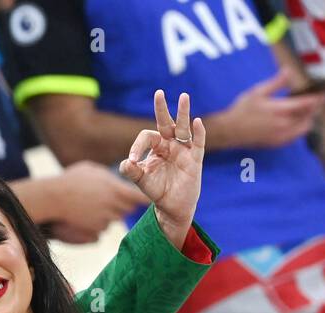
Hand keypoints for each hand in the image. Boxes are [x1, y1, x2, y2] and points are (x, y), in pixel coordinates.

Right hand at [49, 160, 143, 240]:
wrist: (54, 198)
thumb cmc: (71, 180)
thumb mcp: (92, 170)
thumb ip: (109, 176)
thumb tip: (117, 179)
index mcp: (115, 188)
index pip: (138, 197)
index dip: (143, 199)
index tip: (147, 201)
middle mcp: (113, 204)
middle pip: (128, 209)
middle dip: (123, 205)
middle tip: (110, 199)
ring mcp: (105, 218)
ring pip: (115, 218)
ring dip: (109, 214)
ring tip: (92, 204)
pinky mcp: (96, 228)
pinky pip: (103, 227)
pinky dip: (98, 222)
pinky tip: (85, 213)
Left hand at [119, 90, 205, 250]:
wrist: (172, 207)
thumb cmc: (157, 190)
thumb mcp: (142, 181)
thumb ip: (133, 171)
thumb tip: (126, 163)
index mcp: (157, 147)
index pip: (147, 137)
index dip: (138, 146)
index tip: (134, 162)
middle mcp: (170, 145)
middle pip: (166, 122)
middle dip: (162, 108)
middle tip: (158, 93)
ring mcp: (184, 150)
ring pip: (183, 128)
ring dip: (184, 113)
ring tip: (184, 96)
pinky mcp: (195, 159)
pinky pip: (198, 143)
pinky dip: (198, 132)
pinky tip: (197, 122)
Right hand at [215, 67, 324, 148]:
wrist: (230, 131)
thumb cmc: (242, 110)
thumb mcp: (257, 92)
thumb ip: (276, 83)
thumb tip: (289, 70)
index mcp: (279, 110)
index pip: (304, 104)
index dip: (316, 99)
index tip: (324, 95)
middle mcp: (283, 125)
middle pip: (307, 117)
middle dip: (315, 109)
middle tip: (319, 102)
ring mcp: (280, 136)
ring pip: (303, 128)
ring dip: (308, 119)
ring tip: (310, 112)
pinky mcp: (277, 143)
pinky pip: (295, 136)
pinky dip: (299, 129)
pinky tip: (297, 123)